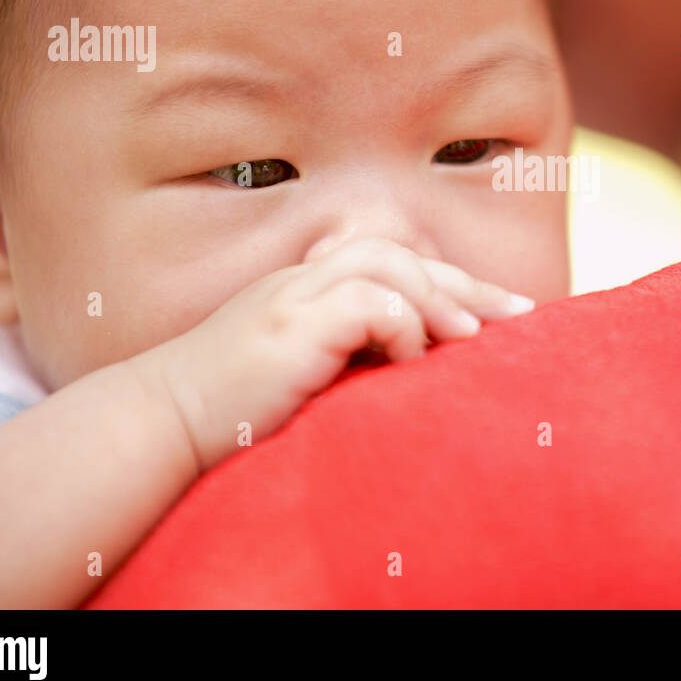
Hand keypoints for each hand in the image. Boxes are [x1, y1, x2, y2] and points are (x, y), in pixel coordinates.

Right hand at [129, 237, 533, 470]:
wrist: (158, 426)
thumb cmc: (230, 414)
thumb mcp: (302, 376)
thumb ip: (348, 358)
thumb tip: (418, 366)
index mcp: (307, 290)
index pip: (392, 265)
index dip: (451, 283)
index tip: (503, 311)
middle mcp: (301, 282)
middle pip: (399, 254)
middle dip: (466, 283)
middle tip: (522, 313)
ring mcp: (291, 298)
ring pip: (386, 263)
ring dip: (436, 300)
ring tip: (470, 339)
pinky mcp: (288, 327)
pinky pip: (367, 302)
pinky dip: (401, 326)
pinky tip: (410, 361)